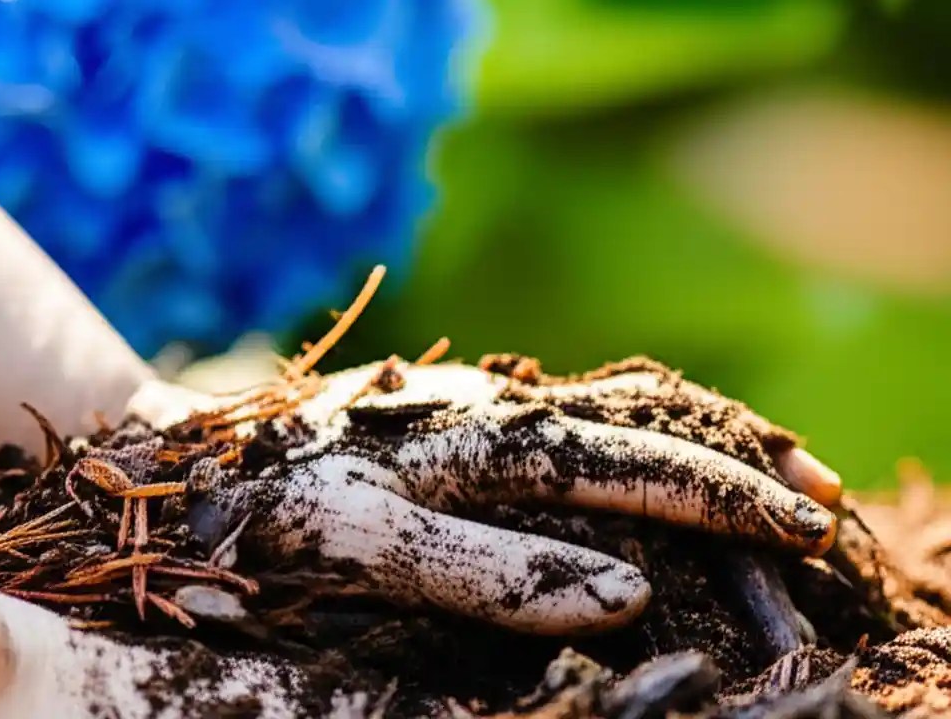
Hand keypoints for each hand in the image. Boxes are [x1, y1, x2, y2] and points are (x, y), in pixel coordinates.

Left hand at [172, 355, 839, 634]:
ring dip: (685, 442)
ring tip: (758, 465)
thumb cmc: (258, 503)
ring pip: (602, 414)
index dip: (721, 497)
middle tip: (821, 488)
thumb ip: (488, 564)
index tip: (802, 523)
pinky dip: (621, 441)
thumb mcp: (362, 539)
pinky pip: (554, 423)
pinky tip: (638, 459)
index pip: (629, 463)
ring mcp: (463, 409)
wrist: (177, 458)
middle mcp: (484, 407)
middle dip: (730, 458)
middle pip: (636, 421)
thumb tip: (627, 591)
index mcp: (479, 435)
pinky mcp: (439, 421)